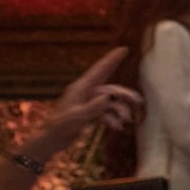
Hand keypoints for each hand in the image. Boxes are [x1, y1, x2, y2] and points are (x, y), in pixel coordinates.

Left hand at [24, 48, 141, 158]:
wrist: (51, 140)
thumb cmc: (60, 127)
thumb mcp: (78, 116)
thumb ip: (95, 106)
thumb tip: (112, 97)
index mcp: (80, 88)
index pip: (100, 70)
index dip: (112, 59)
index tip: (124, 49)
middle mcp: (85, 92)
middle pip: (110, 89)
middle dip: (124, 96)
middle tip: (139, 101)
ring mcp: (88, 103)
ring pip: (111, 102)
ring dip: (119, 111)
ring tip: (126, 121)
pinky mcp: (89, 113)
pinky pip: (106, 112)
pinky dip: (113, 119)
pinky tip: (116, 127)